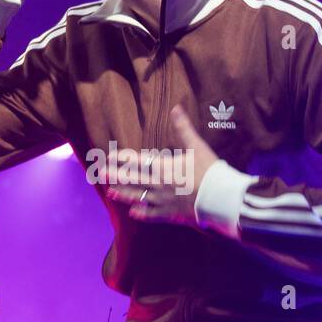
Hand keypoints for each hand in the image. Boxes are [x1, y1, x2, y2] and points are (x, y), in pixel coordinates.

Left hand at [105, 106, 220, 227]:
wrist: (221, 198)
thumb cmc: (210, 170)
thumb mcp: (197, 146)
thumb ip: (183, 128)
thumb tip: (176, 108)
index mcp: (163, 167)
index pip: (137, 161)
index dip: (122, 158)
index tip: (110, 156)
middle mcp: (159, 185)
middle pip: (133, 179)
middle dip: (115, 176)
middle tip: (100, 174)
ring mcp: (164, 200)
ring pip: (139, 197)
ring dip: (124, 194)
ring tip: (110, 192)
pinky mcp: (172, 213)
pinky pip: (153, 214)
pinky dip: (142, 213)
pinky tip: (133, 213)